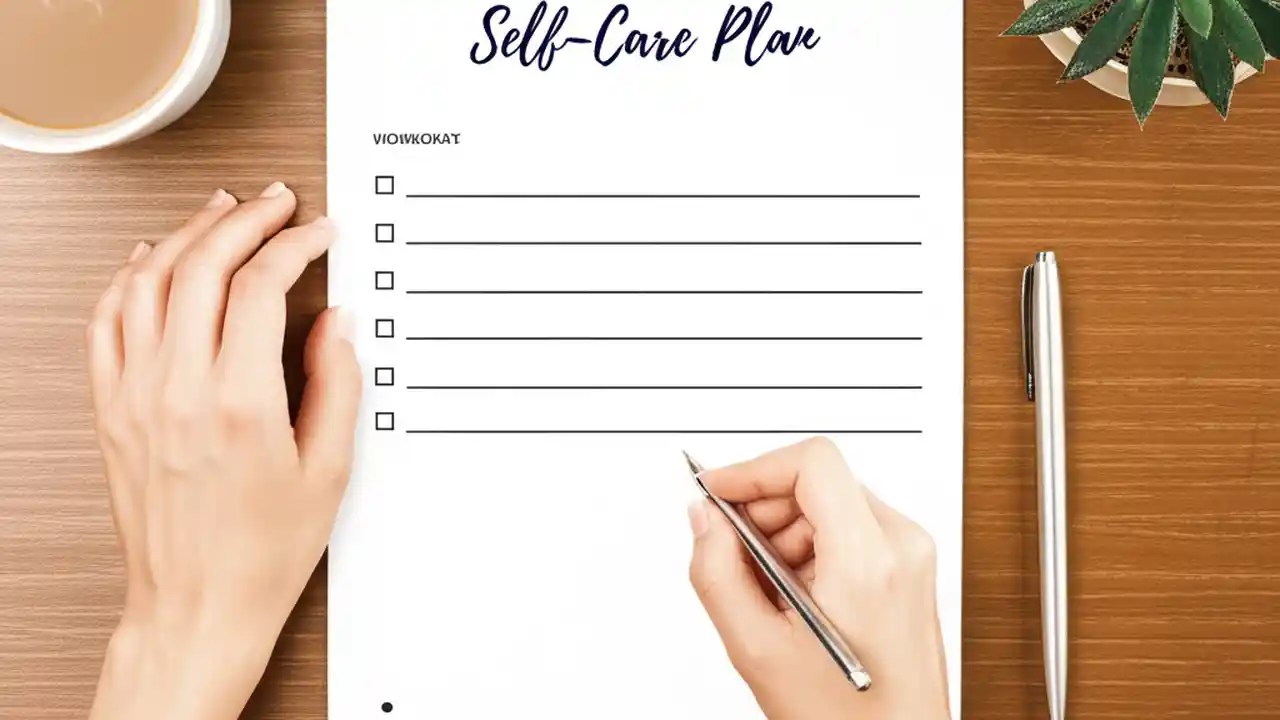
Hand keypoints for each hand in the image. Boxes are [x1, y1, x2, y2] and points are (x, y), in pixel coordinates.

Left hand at [85, 184, 360, 719]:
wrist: (195, 604)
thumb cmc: (260, 552)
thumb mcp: (327, 470)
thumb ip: (336, 385)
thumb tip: (335, 322)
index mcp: (240, 402)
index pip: (260, 285)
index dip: (294, 243)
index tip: (317, 232)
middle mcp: (179, 389)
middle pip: (202, 265)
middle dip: (244, 219)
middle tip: (275, 203)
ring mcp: (135, 396)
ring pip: (149, 280)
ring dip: (187, 233)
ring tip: (220, 210)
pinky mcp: (111, 409)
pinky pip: (107, 320)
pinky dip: (129, 277)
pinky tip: (150, 260)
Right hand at [688, 438, 948, 719]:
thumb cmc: (848, 719)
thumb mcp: (758, 649)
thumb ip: (718, 573)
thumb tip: (704, 520)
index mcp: (870, 560)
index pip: (812, 462)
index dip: (754, 469)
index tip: (718, 491)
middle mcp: (901, 546)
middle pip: (819, 481)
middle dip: (765, 509)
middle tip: (733, 552)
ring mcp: (911, 557)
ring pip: (830, 504)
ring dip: (784, 534)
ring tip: (767, 591)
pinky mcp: (909, 569)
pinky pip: (848, 531)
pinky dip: (809, 550)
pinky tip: (793, 598)